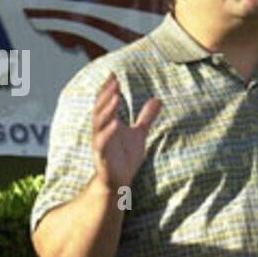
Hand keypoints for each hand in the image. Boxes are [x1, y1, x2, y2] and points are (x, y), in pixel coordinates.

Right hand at [91, 73, 161, 190]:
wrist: (120, 181)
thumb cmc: (125, 157)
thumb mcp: (139, 134)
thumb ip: (146, 117)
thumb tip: (158, 100)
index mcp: (108, 123)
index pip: (105, 102)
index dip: (108, 89)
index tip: (114, 75)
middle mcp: (101, 130)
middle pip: (100, 108)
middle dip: (106, 94)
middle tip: (114, 81)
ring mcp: (100, 142)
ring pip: (99, 122)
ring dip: (107, 109)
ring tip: (115, 96)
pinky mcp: (102, 156)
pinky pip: (102, 142)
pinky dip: (107, 132)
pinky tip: (114, 123)